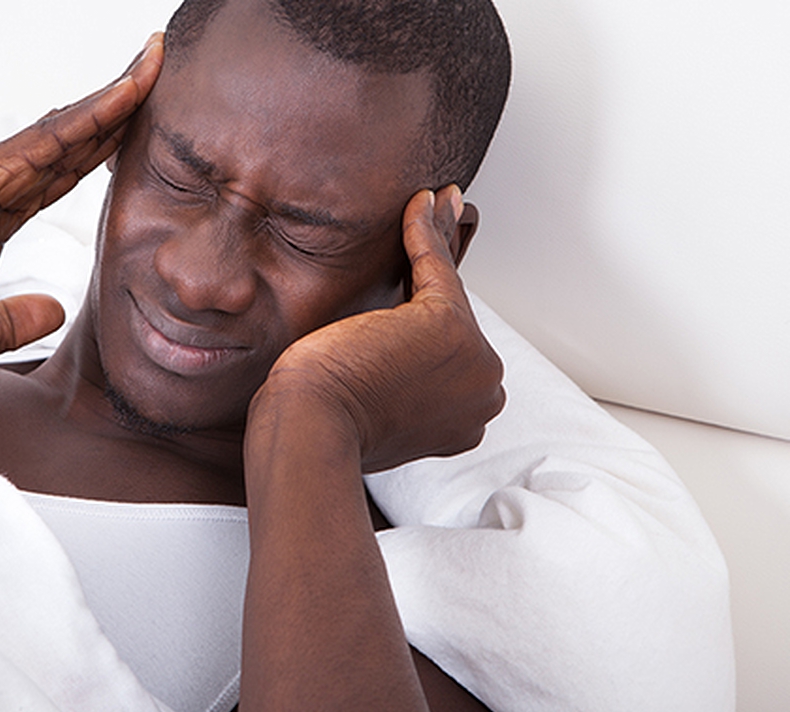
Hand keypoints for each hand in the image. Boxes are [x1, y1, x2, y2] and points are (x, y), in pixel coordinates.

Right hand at [0, 33, 163, 396]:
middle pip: (67, 140)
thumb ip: (20, 316)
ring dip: (110, 97)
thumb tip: (53, 311)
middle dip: (114, 105)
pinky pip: (45, 142)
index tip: (144, 123)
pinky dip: (87, 116)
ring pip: (61, 130)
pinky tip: (124, 95)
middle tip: (157, 65)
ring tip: (153, 62)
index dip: (103, 146)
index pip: (62, 172)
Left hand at [254, 184, 504, 472]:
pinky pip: (435, 265)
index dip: (435, 311)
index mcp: (464, 421)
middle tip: (438, 218)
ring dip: (438, 239)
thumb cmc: (325, 423)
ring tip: (434, 203)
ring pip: (446, 288)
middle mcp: (481, 394)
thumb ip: (397, 388)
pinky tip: (421, 202)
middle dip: (440, 270)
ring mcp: (472, 360)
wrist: (312, 426)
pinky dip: (425, 230)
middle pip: (456, 318)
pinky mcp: (448, 325)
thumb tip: (390, 356)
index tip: (431, 280)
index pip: (451, 353)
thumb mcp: (372, 405)